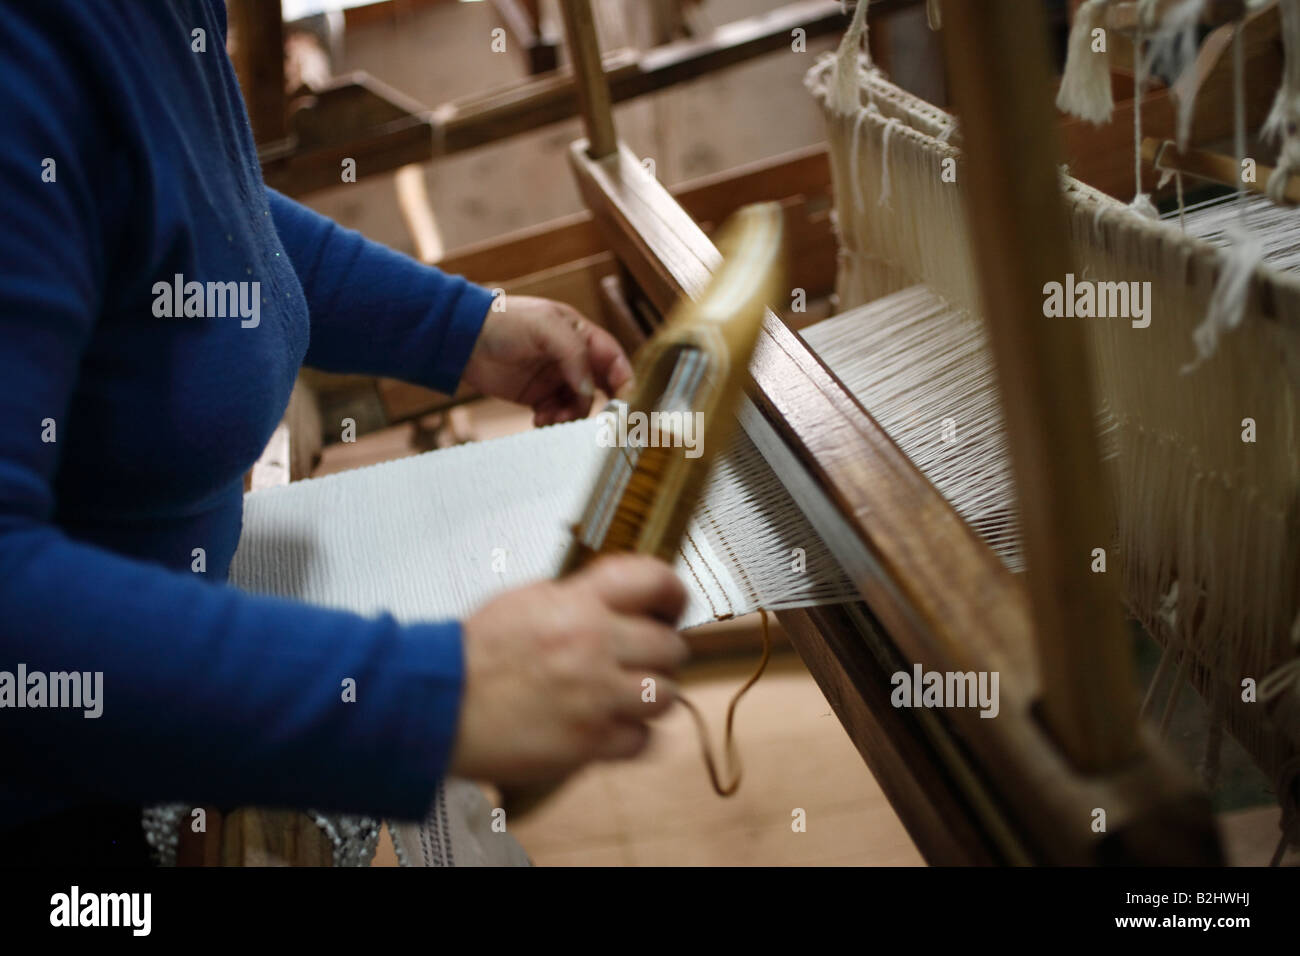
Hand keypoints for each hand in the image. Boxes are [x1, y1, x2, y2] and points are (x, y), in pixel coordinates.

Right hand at [450, 555, 688, 785]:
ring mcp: (594, 697)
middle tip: (643, 660)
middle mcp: (593, 645)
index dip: (673, 593)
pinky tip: (609, 727)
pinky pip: (642, 740)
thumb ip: (579, 598)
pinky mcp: (588, 743)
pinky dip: (631, 737)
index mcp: (578, 603)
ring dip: (651, 696)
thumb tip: (621, 602)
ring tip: (627, 697)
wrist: (437, 705)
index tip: (672, 605)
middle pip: (671, 646)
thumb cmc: (474, 655)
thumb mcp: (526, 601)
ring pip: (667, 695)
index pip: (655, 579)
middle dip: (660, 653)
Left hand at [462, 295, 633, 426]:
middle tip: (592, 420)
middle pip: (600, 386)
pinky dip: (553, 421)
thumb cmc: (506, 321)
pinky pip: (557, 414)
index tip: (624, 403)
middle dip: (599, 405)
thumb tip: (590, 389)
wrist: (464, 338)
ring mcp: (555, 378)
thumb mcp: (545, 326)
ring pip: (579, 405)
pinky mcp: (537, 396)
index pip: (613, 360)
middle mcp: (572, 358)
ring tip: (551, 416)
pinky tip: (539, 419)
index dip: (623, 381)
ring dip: (571, 415)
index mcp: (581, 335)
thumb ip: (574, 354)